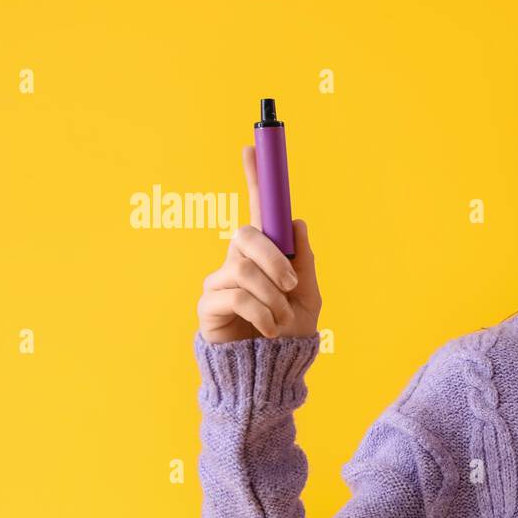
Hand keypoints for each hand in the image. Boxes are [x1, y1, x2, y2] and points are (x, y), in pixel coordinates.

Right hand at [197, 146, 321, 343]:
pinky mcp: (208, 306)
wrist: (273, 372)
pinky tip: (269, 330)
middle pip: (247, 235)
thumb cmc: (290, 334)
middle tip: (289, 286)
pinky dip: (261, 313)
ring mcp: (220, 282)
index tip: (254, 146)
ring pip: (244, 269)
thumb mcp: (308, 296)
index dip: (255, 177)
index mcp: (264, 255)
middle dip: (275, 259)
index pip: (256, 210)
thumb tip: (294, 222)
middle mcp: (238, 261)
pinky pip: (236, 295)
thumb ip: (302, 260)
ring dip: (272, 297)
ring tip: (280, 320)